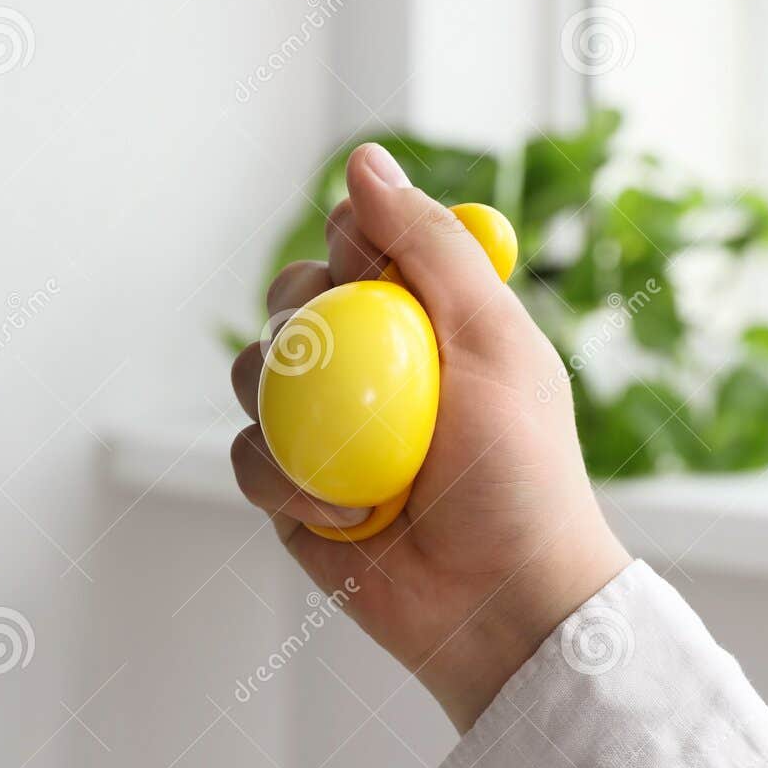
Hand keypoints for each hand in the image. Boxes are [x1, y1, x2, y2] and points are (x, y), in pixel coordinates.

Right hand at [230, 143, 629, 731]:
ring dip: (283, 406)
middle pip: (291, 300)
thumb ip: (430, 249)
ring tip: (350, 455)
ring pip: (253, 374)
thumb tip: (362, 163)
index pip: (357, 243)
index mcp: (425, 319)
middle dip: (301, 320)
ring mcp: (325, 430)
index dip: (349, 246)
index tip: (364, 272)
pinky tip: (344, 513)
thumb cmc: (520, 474)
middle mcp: (369, 367)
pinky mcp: (292, 492)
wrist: (501, 605)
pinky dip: (285, 480)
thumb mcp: (493, 342)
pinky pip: (248, 457)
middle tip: (343, 362)